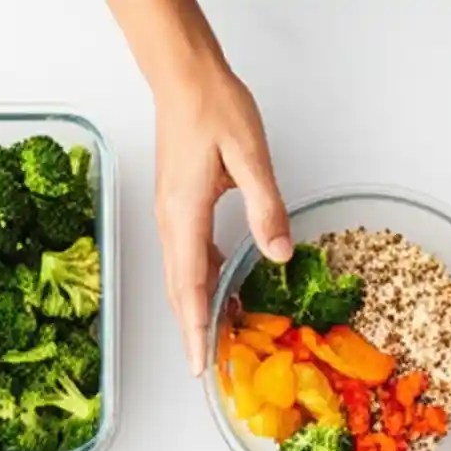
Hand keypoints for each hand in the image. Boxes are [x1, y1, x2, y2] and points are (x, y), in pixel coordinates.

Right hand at [152, 68, 292, 375]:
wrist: (184, 80)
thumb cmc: (213, 108)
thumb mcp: (250, 155)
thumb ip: (265, 206)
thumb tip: (279, 254)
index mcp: (184, 214)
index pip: (188, 285)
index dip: (193, 329)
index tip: (198, 366)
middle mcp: (170, 222)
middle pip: (178, 290)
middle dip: (192, 331)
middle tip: (208, 370)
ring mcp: (170, 216)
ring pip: (180, 277)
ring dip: (197, 309)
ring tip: (220, 339)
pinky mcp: (177, 208)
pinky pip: (187, 258)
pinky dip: (202, 283)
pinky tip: (224, 291)